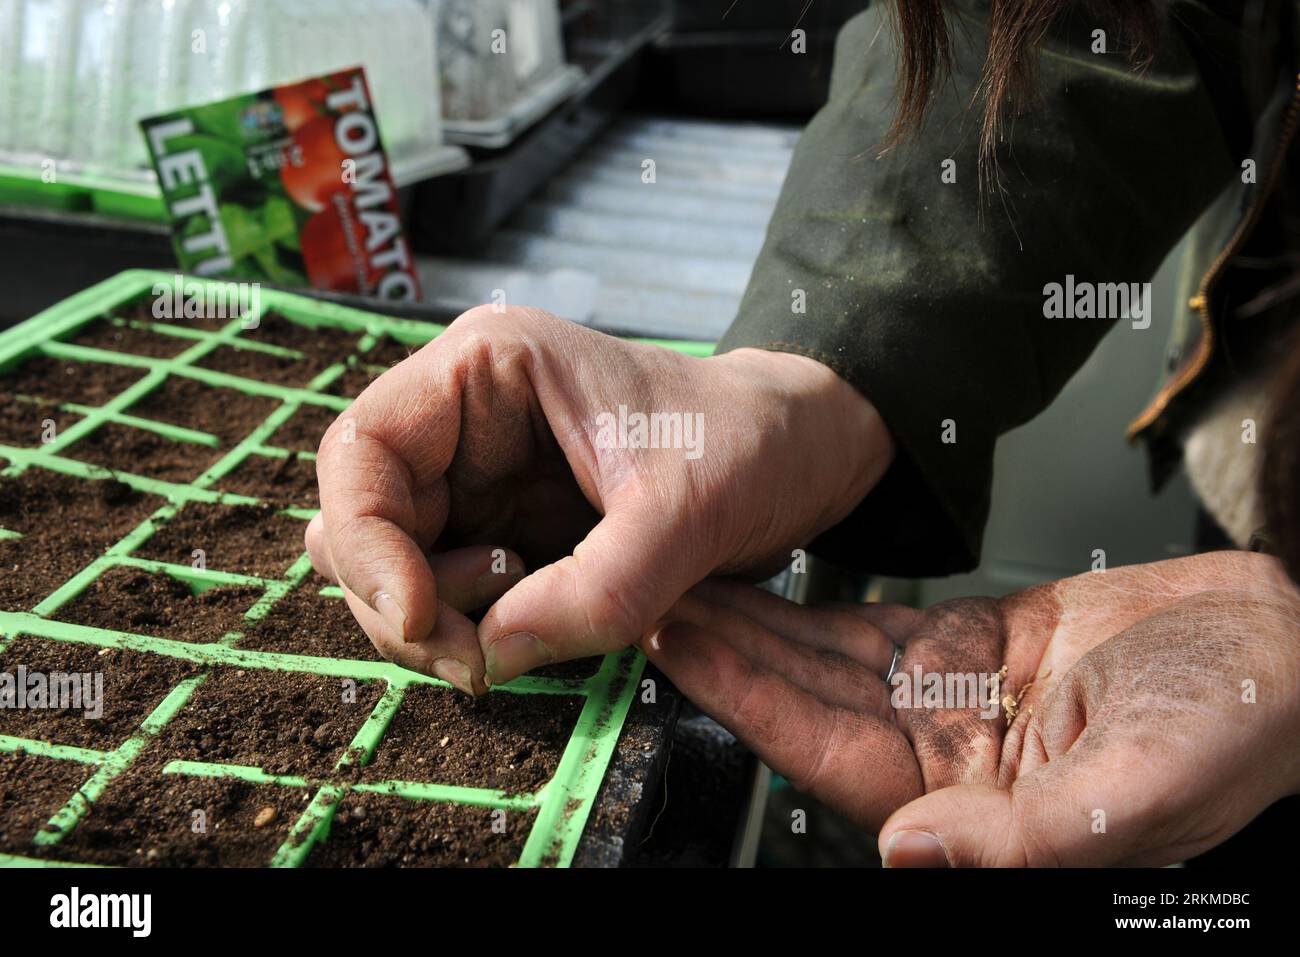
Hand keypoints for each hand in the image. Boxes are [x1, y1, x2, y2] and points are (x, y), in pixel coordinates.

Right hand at [307, 305, 892, 692]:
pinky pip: (448, 594)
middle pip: (363, 522)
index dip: (368, 543)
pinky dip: (469, 633)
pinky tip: (532, 631)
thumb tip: (489, 657)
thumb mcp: (689, 512)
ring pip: (395, 568)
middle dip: (403, 602)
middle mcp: (464, 420)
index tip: (422, 620)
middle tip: (480, 658)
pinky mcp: (504, 530)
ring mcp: (480, 479)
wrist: (799, 456)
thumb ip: (598, 590)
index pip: (361, 450)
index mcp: (488, 369)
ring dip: (435, 624)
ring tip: (523, 632)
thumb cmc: (752, 443)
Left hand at [643, 551, 1299, 865]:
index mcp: (978, 809)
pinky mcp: (975, 647)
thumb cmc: (1243, 727)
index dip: (747, 699)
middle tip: (642, 594)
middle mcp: (951, 760)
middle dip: (726, 650)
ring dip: (756, 622)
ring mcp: (957, 700)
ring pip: (829, 660)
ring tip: (680, 579)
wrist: (1283, 650)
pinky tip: (767, 586)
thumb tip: (908, 851)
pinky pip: (876, 627)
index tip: (677, 645)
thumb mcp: (1145, 791)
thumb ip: (1026, 836)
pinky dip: (816, 605)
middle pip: (808, 701)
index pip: (829, 756)